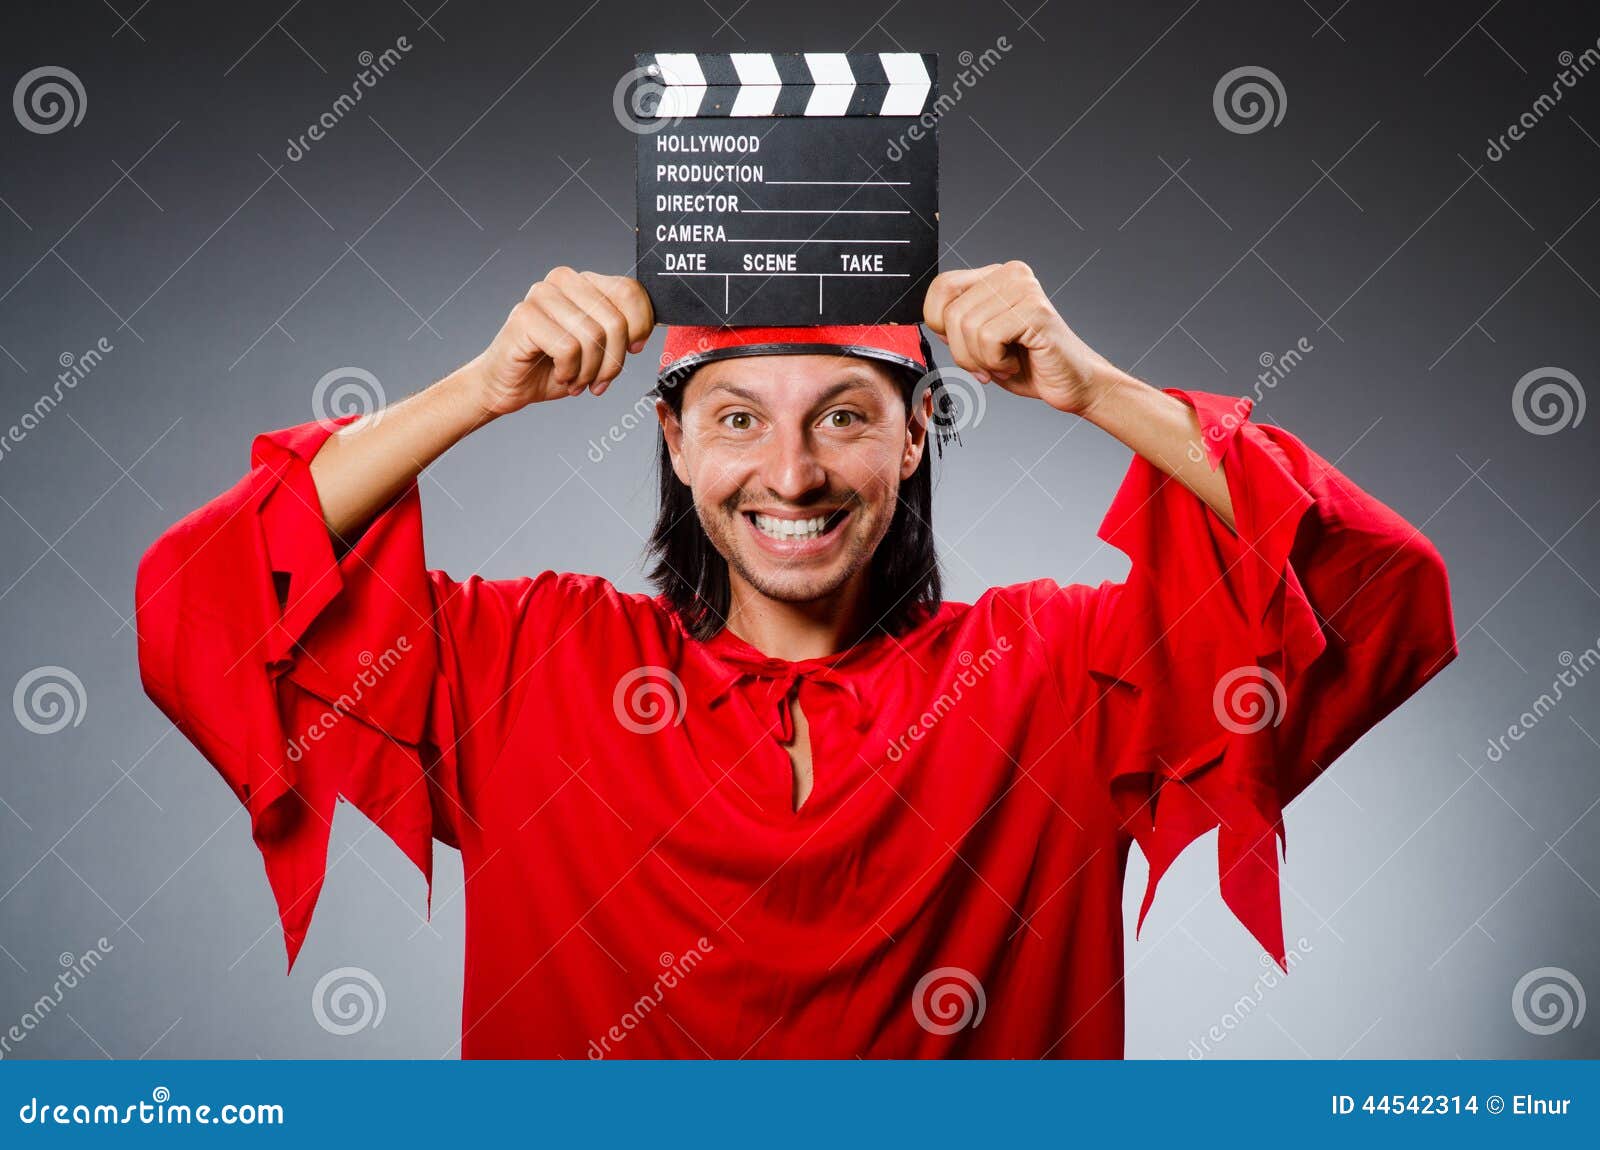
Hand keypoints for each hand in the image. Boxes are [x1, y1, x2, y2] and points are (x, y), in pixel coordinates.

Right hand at [468, 267, 654, 416]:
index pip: (630, 292)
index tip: (633, 350)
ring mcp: (541, 295)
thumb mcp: (598, 349)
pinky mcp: (525, 317)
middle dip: (613, 361)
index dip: (640, 327)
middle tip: (599, 380)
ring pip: (593, 336)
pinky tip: (560, 375)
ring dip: (590, 371)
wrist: (507, 386)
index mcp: (584, 281)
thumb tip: (645, 331)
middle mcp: (563, 280)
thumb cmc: (552, 367)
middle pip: (615, 320)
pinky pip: (569, 348)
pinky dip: (570, 372)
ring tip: (578, 380)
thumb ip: (621, 332)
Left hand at [922, 261, 1118, 414]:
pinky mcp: (1035, 310)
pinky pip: (988, 338)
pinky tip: (1016, 362)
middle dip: (961, 351)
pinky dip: (996, 362)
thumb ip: (956, 325)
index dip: (939, 324)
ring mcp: (1024, 288)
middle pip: (951, 313)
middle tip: (986, 364)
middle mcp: (1010, 274)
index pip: (941, 287)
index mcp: (995, 276)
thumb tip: (930, 319)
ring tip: (1005, 363)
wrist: (1073, 384)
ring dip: (981, 360)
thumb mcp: (979, 342)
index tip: (964, 346)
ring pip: (967, 327)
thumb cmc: (1028, 365)